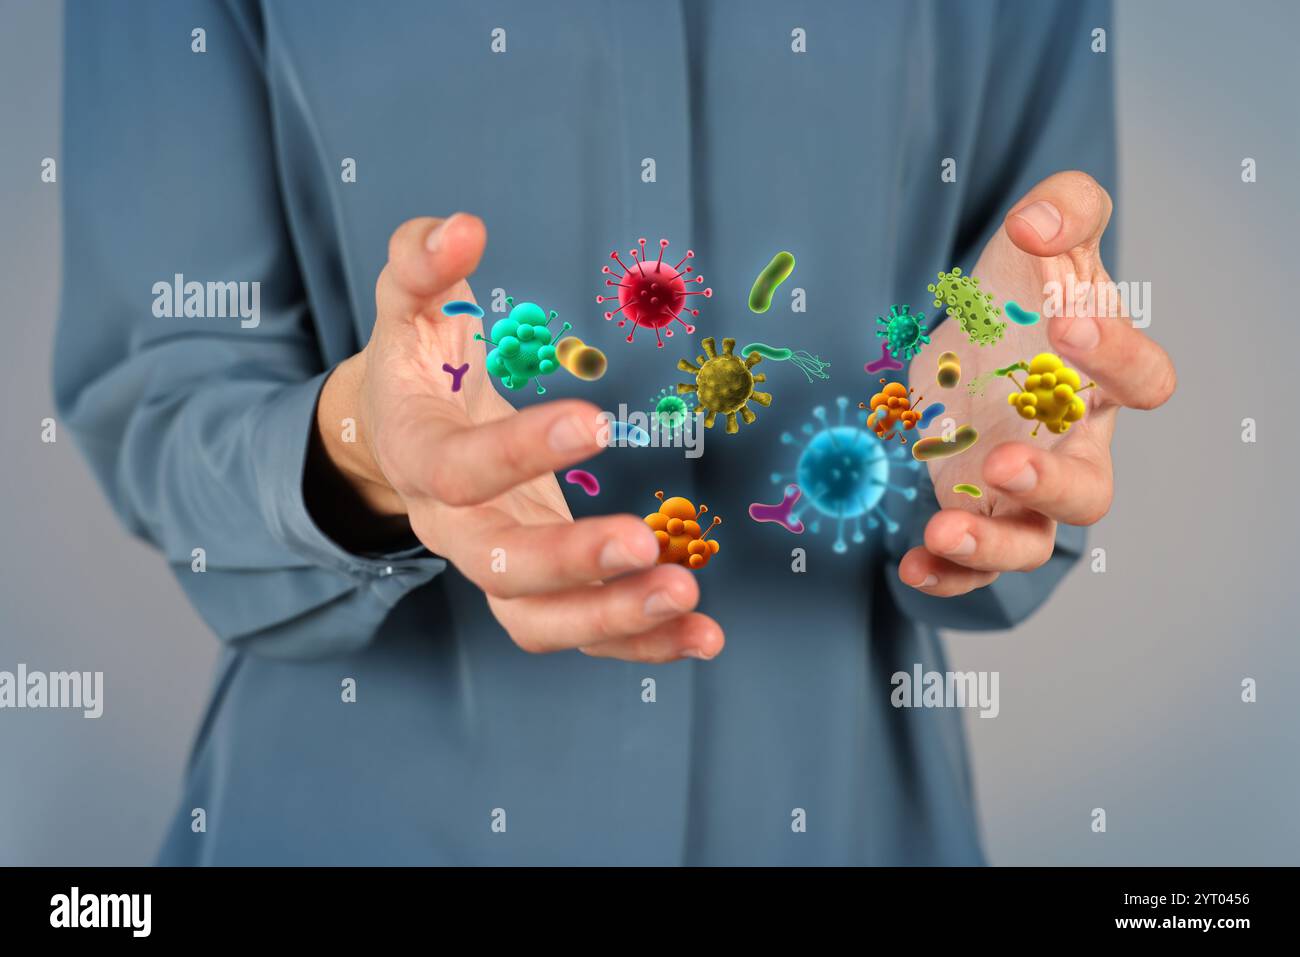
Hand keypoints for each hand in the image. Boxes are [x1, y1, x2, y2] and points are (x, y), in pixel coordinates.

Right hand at [313, 214, 724, 661]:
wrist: (402, 435)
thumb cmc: (417, 366)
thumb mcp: (409, 307)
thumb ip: (423, 262)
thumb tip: (462, 225)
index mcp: (419, 458)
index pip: (458, 471)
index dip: (520, 453)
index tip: (595, 423)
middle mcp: (453, 528)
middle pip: (498, 568)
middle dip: (572, 561)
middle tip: (643, 543)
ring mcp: (495, 566)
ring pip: (538, 621)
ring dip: (612, 618)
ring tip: (688, 600)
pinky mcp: (537, 588)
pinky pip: (579, 631)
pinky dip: (637, 640)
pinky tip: (702, 635)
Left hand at [898, 171, 1175, 595]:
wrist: (979, 331)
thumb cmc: (1028, 288)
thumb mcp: (1048, 235)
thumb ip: (1063, 209)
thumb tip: (1036, 224)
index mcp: (1102, 381)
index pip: (1141, 381)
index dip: (1115, 354)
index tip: (1064, 322)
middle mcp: (1073, 445)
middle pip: (1091, 490)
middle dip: (1053, 484)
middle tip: (1004, 465)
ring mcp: (1023, 487)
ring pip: (1033, 540)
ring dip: (991, 544)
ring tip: (941, 531)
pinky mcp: (976, 507)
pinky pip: (974, 560)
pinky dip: (947, 572)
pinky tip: (911, 565)